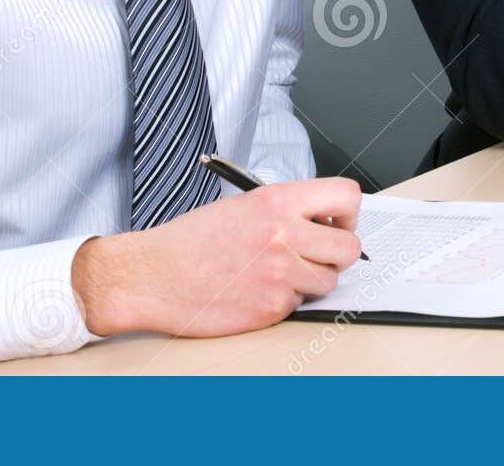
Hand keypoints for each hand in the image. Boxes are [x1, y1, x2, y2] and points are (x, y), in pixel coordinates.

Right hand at [71, 177, 362, 337]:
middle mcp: (283, 234)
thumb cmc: (192, 240)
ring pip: (328, 281)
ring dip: (310, 280)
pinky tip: (256, 289)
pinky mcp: (271, 307)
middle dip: (338, 253)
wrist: (153, 275)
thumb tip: (325, 221)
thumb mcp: (243, 204)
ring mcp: (280, 274)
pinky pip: (299, 304)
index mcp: (277, 200)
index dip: (348, 215)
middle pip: (349, 248)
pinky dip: (284, 300)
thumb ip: (288, 209)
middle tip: (317, 255)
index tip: (335, 225)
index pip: (347, 196)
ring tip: (278, 273)